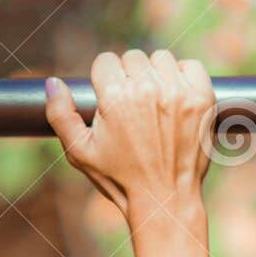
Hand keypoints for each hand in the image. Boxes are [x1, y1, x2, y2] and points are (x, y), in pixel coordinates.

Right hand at [45, 50, 214, 222]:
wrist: (164, 199)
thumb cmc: (119, 178)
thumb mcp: (80, 152)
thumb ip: (60, 115)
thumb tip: (52, 83)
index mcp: (115, 97)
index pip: (105, 61)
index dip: (103, 80)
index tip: (108, 98)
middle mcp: (148, 88)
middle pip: (132, 58)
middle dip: (128, 77)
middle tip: (130, 106)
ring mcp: (178, 91)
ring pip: (160, 59)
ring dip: (155, 74)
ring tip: (152, 102)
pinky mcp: (203, 97)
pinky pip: (191, 66)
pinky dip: (182, 76)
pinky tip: (174, 98)